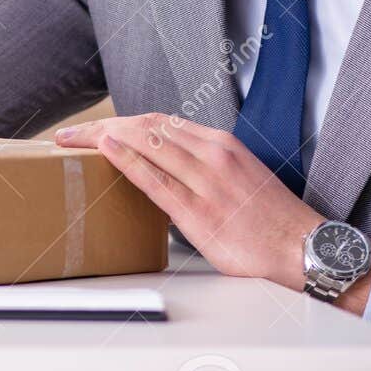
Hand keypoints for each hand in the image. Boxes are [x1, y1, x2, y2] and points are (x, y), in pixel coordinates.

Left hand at [54, 112, 323, 290]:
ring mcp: (206, 181)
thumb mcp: (239, 179)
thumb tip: (166, 176)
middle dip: (102, 126)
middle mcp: (212, 154)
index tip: (95, 128)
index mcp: (221, 145)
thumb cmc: (271, 222)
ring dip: (102, 138)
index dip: (122, 121)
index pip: (160, 121)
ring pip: (147, 144)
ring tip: (71, 142)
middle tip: (69, 135)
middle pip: (146, 126)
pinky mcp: (199, 211)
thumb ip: (204, 171)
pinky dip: (127, 159)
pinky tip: (104, 150)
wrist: (302, 249)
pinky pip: (155, 179)